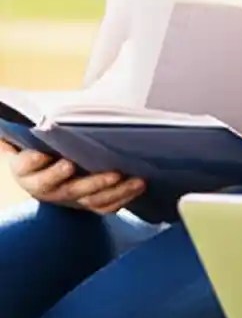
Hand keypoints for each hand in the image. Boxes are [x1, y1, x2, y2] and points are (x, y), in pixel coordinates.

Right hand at [2, 141, 145, 214]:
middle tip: (114, 174)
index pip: (27, 165)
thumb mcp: (37, 135)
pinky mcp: (84, 203)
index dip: (35, 162)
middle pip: (68, 190)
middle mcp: (46, 188)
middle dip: (92, 183)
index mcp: (26, 169)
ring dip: (115, 191)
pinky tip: (138, 187)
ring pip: (91, 201)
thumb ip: (43, 128)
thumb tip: (52, 111)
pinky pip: (103, 207)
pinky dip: (122, 198)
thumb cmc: (46, 143)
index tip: (48, 156)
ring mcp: (67, 199)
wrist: (45, 167)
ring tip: (137, 180)